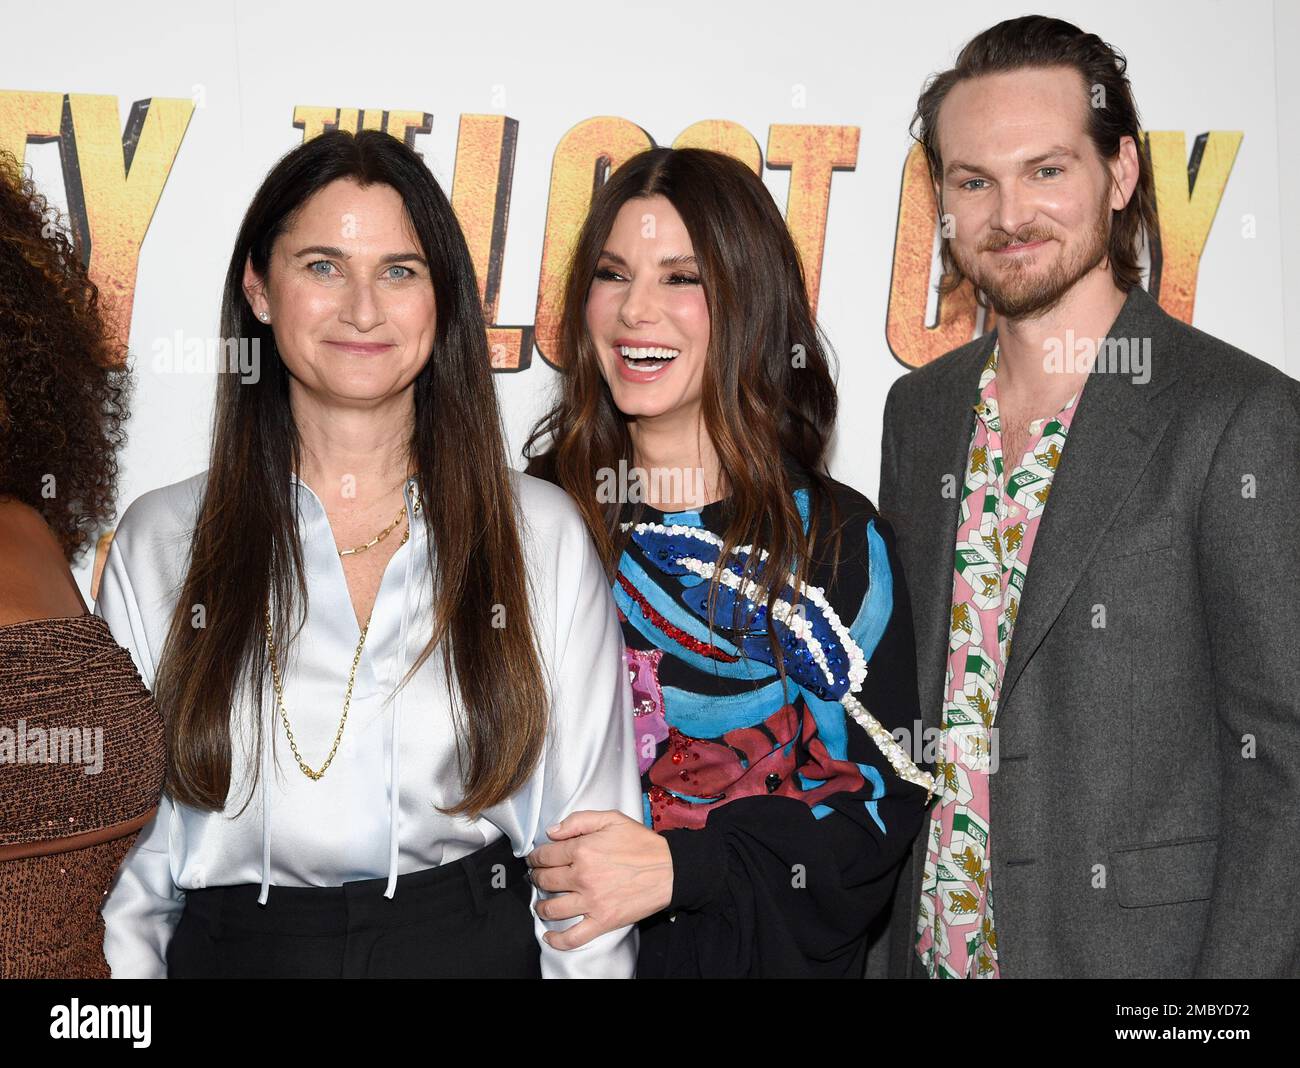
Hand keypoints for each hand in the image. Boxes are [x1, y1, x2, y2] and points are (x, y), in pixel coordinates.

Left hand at [525, 809, 672, 950]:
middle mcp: (582, 876)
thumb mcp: (612, 819)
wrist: (670, 870)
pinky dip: (557, 940)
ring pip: (552, 908)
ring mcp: (591, 901)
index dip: (535, 857)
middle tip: (538, 877)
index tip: (535, 859)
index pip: (545, 855)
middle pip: (545, 880)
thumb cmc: (642, 844)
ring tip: (541, 903)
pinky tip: (549, 935)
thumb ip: (578, 820)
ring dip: (541, 906)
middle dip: (536, 878)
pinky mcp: (602, 921)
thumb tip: (552, 832)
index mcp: (582, 849)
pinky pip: (573, 937)